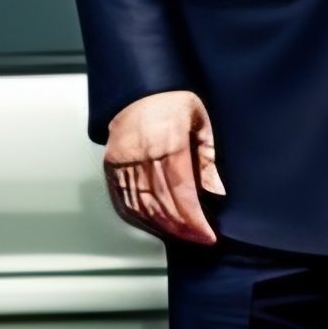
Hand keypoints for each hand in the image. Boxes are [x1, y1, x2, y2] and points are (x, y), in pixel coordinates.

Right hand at [104, 91, 225, 244]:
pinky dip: (140, 219)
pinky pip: (124, 201)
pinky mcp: (111, 167)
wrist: (139, 88)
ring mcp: (123, 163)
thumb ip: (207, 159)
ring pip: (142, 208)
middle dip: (183, 229)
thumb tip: (215, 192)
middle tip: (198, 240)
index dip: (195, 221)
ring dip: (163, 228)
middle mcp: (142, 156)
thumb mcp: (200, 122)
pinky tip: (155, 226)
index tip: (207, 235)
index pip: (182, 194)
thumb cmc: (172, 101)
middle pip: (162, 205)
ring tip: (181, 236)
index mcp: (168, 144)